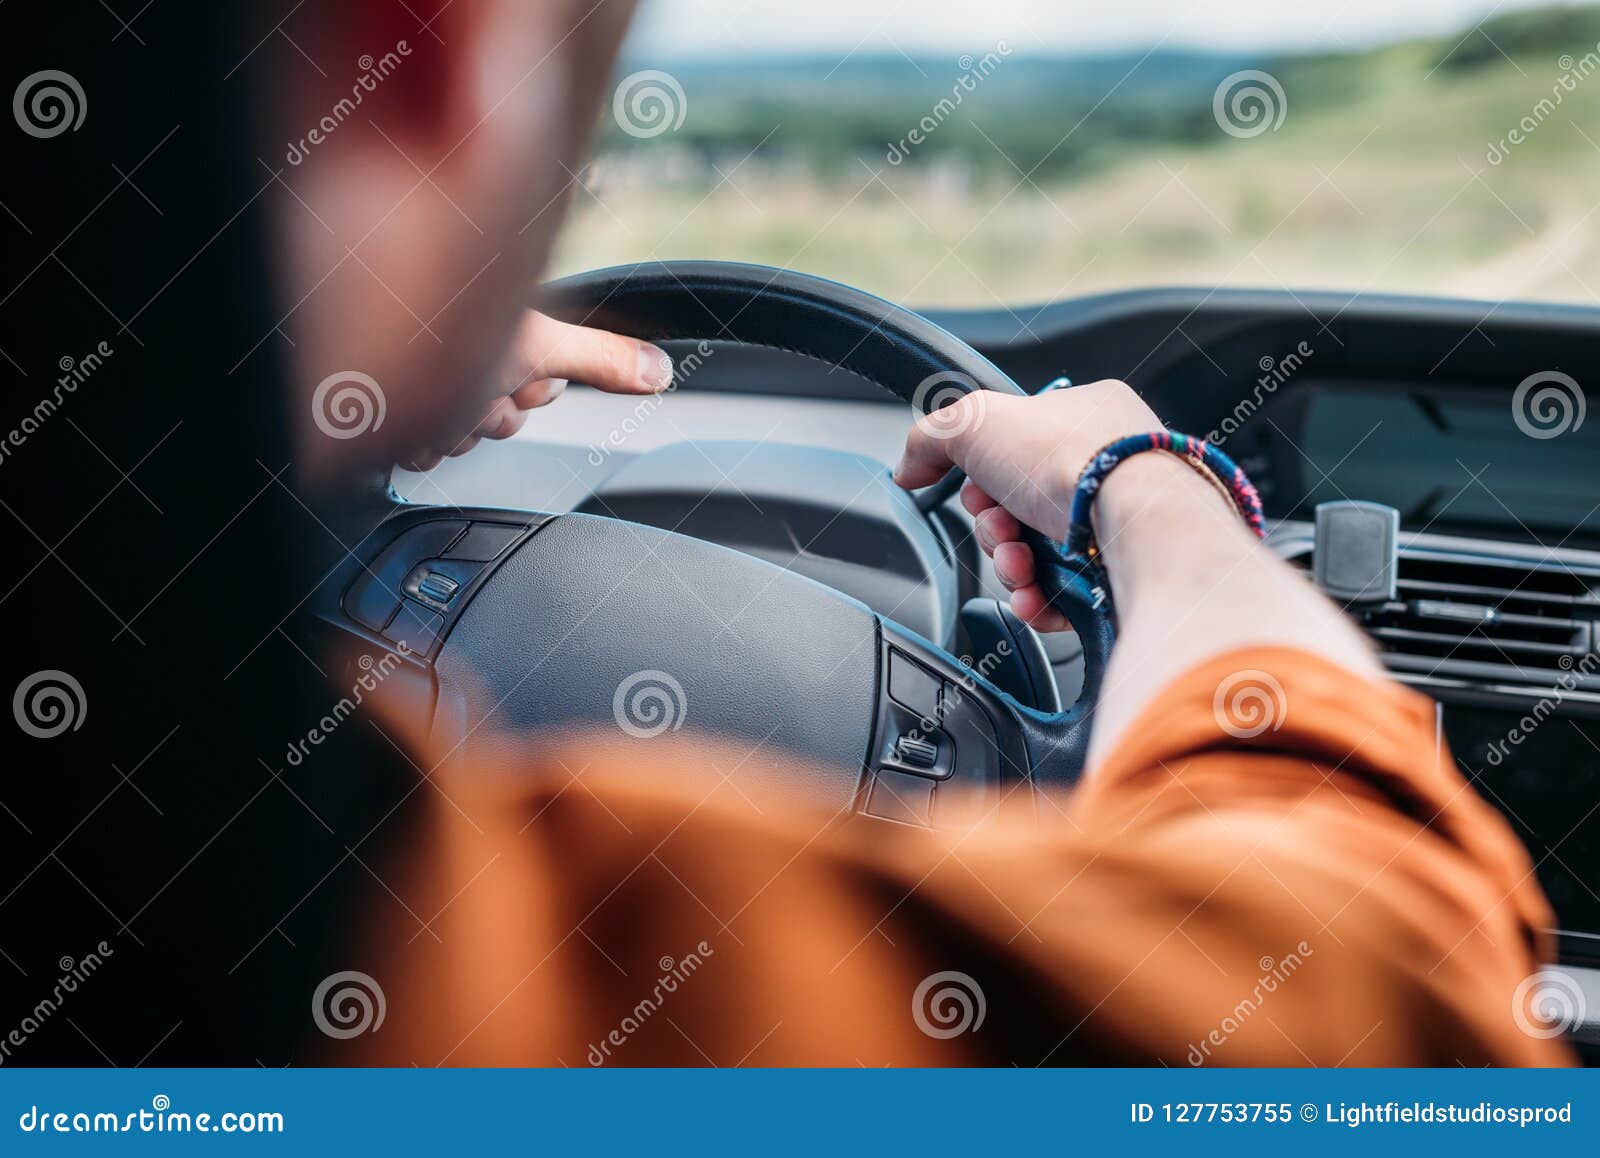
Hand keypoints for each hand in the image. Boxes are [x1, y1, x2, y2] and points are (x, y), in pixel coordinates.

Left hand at [400, 310, 674, 470]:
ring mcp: (421, 386)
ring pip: (463, 436)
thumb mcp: (536, 346)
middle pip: (504, 414)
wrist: (354, 370)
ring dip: (451, 427)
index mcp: (497, 326)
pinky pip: (421, 452)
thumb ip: (601, 359)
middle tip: (470, 388)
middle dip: (489, 411)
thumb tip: (662, 369)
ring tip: (428, 398)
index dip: (531, 384)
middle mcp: (458, 352)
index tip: (512, 369)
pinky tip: (404, 416)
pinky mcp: (387, 417)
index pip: (541, 383)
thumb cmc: (429, 331)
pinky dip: (416, 442)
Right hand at [892, 380, 1174, 631]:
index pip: (1015, 448)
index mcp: (1085, 419)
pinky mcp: (1122, 574)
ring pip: (1037, 555)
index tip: (974, 487)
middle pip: (1018, 508)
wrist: (1137, 521)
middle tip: (1000, 528)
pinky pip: (1064, 594)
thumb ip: (931, 437)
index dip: (981, 474)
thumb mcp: (976, 419)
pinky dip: (1038, 599)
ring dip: (1009, 566)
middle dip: (992, 528)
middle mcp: (1107, 470)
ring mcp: (1117, 524)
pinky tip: (1033, 596)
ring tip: (1018, 565)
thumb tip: (908, 470)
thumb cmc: (1075, 459)